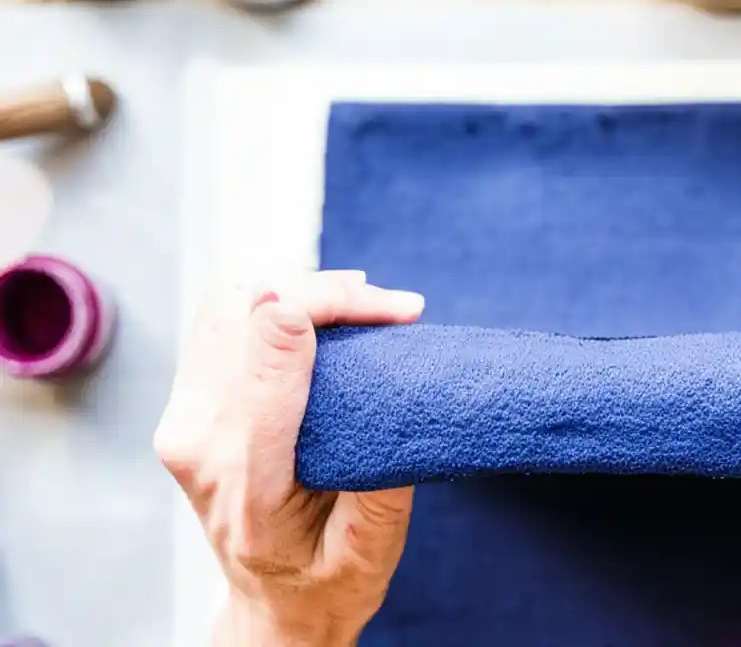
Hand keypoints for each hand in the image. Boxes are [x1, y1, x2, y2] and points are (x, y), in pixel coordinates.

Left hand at [154, 271, 424, 645]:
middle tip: (398, 308)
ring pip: (230, 306)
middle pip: (247, 318)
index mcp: (243, 483)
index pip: (264, 364)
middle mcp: (198, 442)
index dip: (320, 314)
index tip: (385, 308)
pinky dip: (276, 299)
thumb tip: (390, 380)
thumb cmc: (328, 580)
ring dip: (302, 288)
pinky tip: (323, 308)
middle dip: (328, 294)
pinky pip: (222, 321)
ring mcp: (186, 419)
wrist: (277, 607)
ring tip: (367, 301)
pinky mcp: (191, 402)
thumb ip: (379, 472)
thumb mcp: (373, 545)